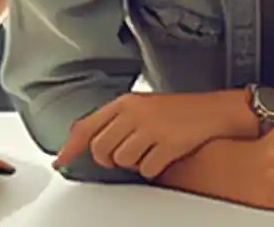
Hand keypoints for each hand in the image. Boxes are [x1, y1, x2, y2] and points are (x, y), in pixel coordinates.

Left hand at [55, 93, 241, 179]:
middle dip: (110, 158)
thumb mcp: (141, 107)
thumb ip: (114, 120)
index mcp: (125, 102)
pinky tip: (162, 156)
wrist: (212, 111)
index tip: (60, 161)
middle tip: (126, 154)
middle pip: (101, 149)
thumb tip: (84, 141)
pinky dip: (152, 169)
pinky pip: (146, 170)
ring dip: (134, 163)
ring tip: (149, 150)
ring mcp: (152, 127)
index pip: (87, 125)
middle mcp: (135, 113)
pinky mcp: (168, 143)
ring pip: (122, 161)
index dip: (71, 146)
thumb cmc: (177, 111)